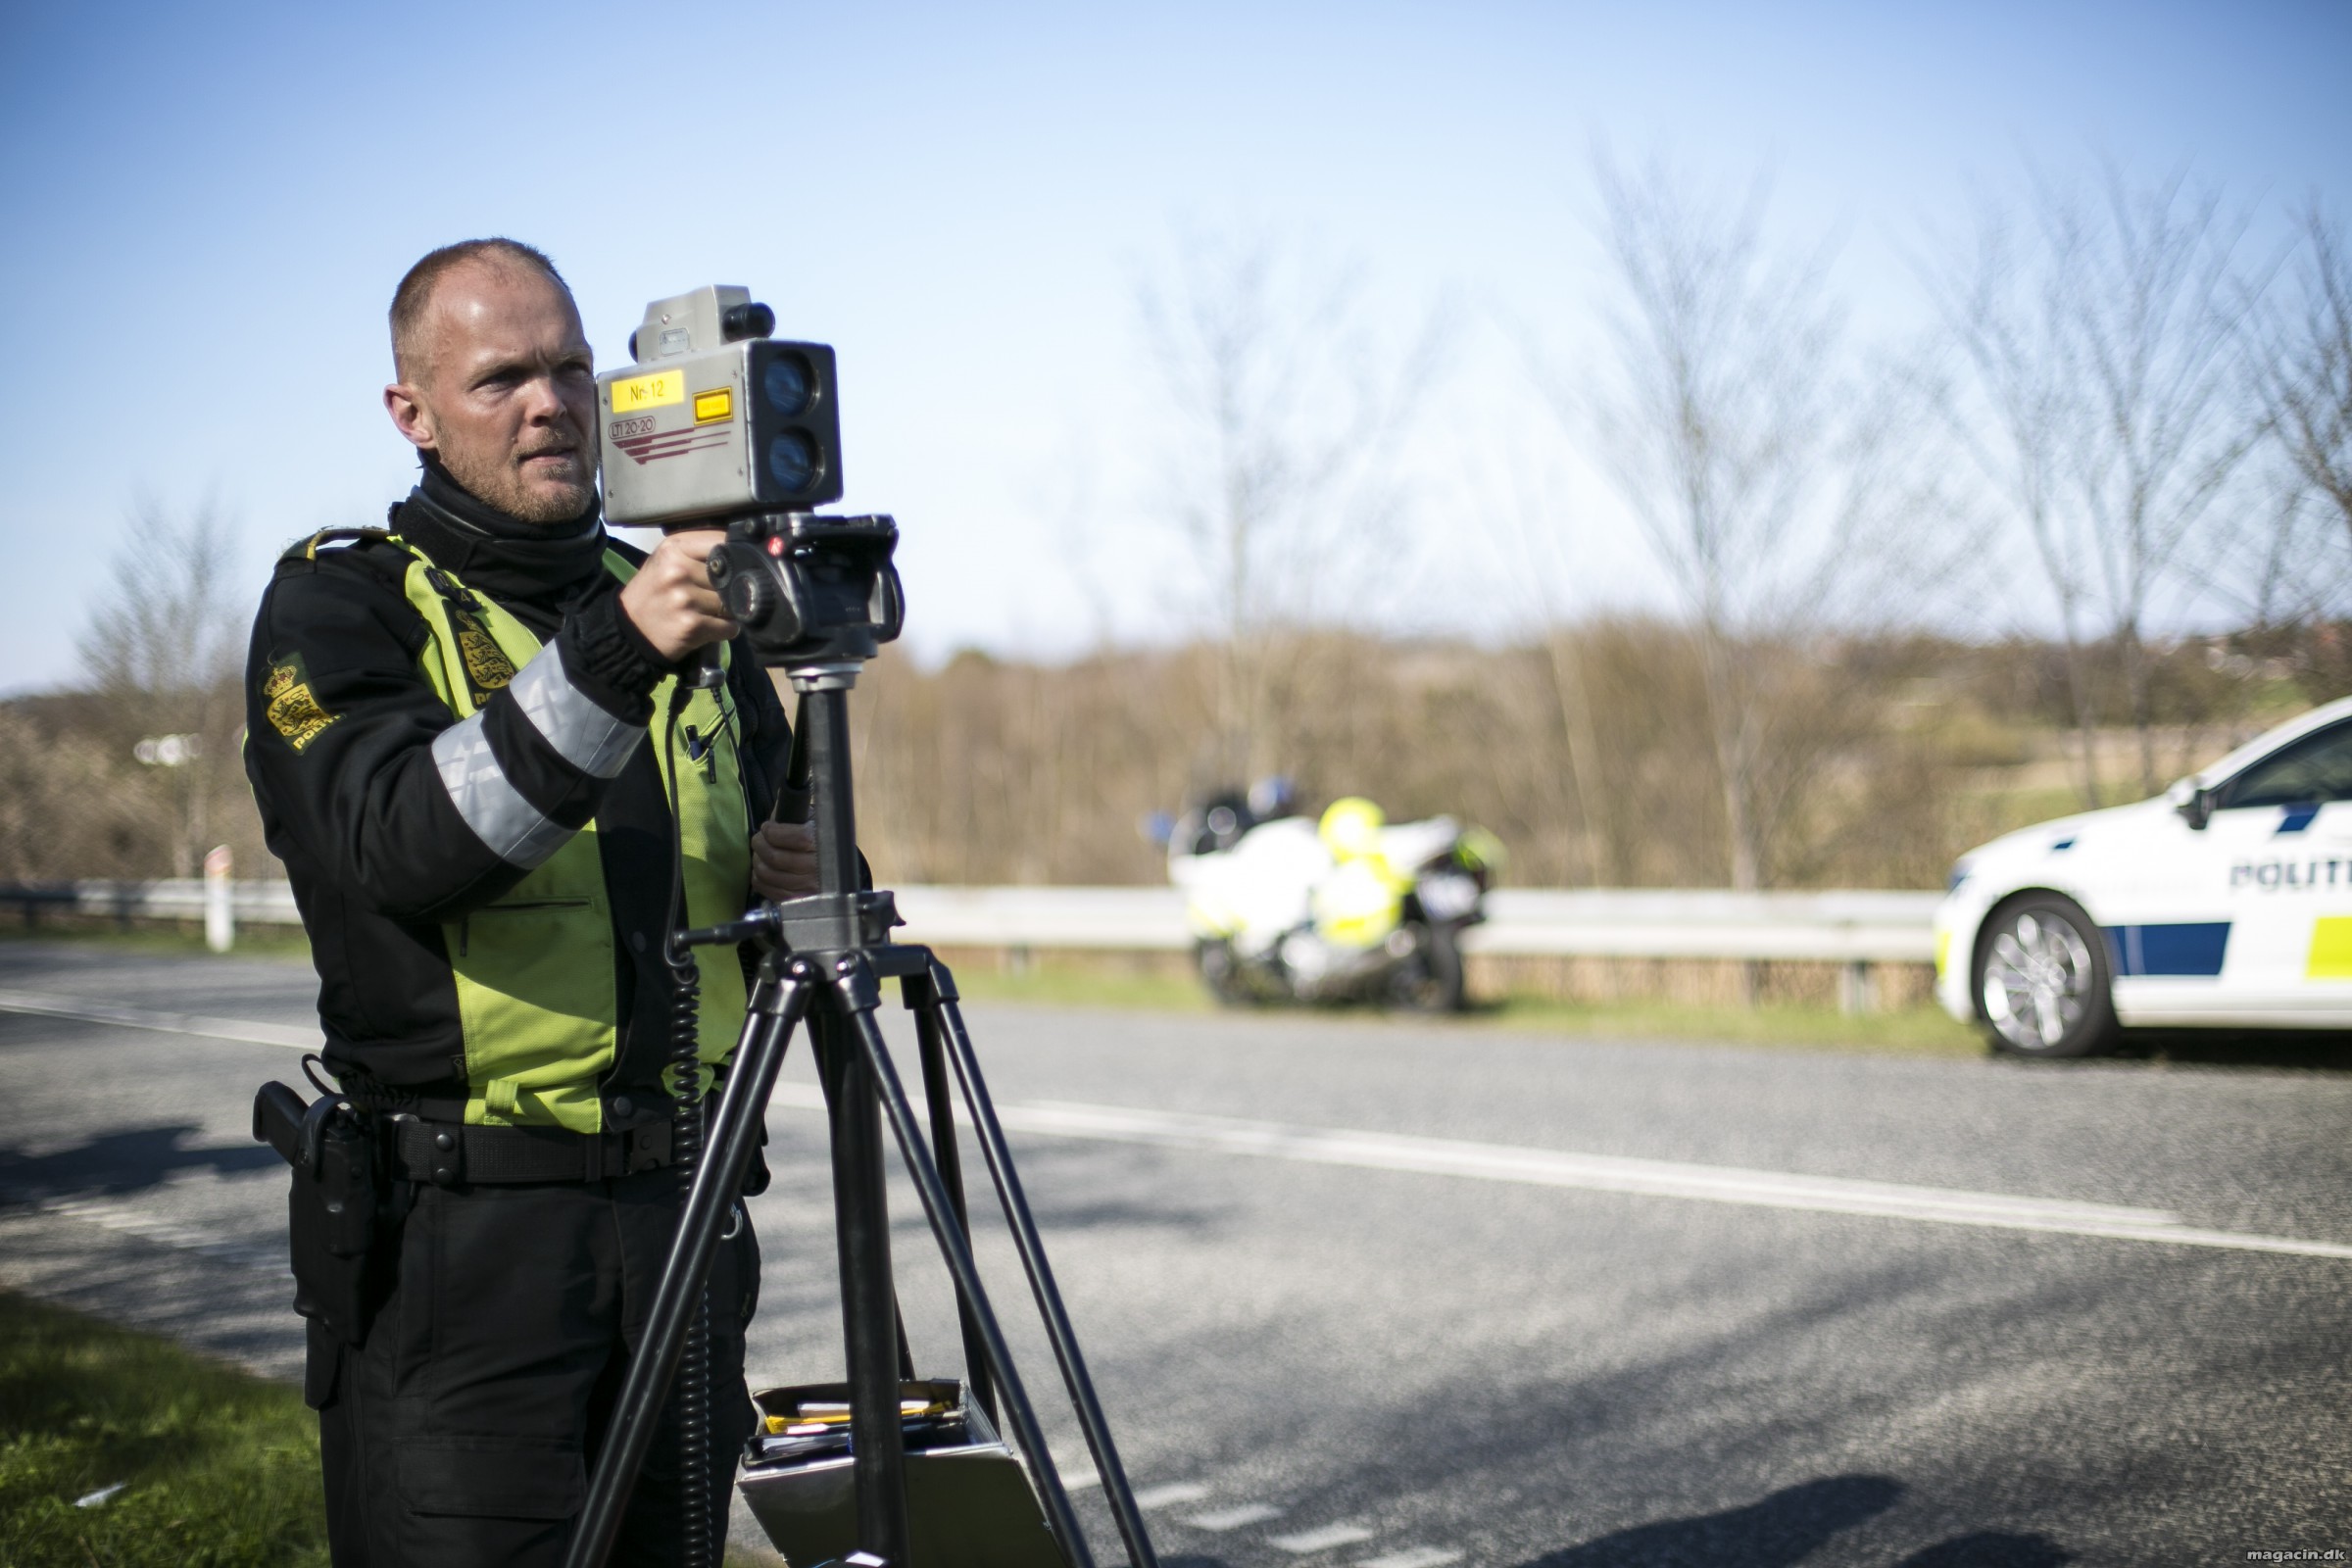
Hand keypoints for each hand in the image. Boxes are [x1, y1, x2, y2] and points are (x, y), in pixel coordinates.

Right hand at [619, 529, 735, 660]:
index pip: (723, 543)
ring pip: (732, 603)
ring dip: (728, 611)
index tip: (737, 565)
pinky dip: (725, 629)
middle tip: (712, 595)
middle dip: (729, 588)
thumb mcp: (667, 559)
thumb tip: (739, 548)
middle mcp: (678, 571)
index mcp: (674, 549)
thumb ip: (698, 550)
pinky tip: (707, 627)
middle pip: (731, 577)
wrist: (630, 628)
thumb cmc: (653, 591)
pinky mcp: (691, 625)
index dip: (736, 556)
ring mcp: (684, 599)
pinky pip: (729, 626)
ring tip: (707, 612)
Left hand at [752, 820, 818, 900]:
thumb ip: (794, 817)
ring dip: (758, 862)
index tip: (767, 827)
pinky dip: (759, 879)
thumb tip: (772, 817)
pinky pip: (769, 890)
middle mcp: (817, 868)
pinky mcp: (798, 900)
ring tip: (760, 855)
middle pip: (775, 858)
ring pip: (768, 875)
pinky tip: (763, 870)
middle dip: (760, 845)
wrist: (840, 872)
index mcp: (823, 845)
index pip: (794, 838)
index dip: (773, 831)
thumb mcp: (814, 823)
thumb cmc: (823, 843)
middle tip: (759, 839)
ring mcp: (807, 888)